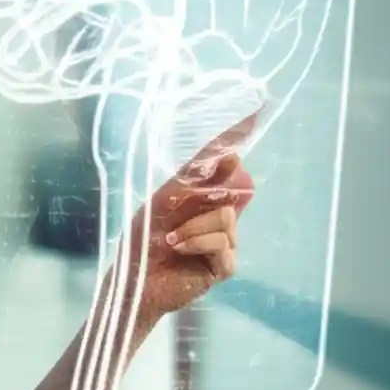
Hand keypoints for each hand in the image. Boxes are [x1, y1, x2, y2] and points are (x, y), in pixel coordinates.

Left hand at [126, 110, 259, 318]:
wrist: (132, 279)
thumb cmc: (142, 241)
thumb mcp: (163, 201)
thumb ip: (192, 179)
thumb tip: (230, 154)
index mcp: (203, 199)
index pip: (225, 166)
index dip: (237, 138)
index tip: (257, 109)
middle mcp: (218, 218)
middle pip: (229, 193)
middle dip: (199, 201)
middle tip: (173, 217)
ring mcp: (224, 243)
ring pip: (225, 219)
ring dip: (192, 227)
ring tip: (171, 240)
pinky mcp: (224, 266)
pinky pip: (221, 242)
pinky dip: (195, 242)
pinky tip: (178, 249)